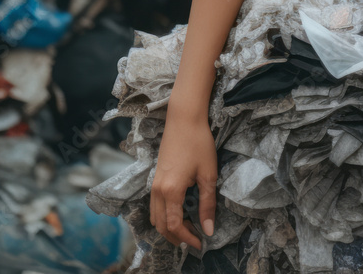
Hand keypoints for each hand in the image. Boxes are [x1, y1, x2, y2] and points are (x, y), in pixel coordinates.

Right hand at [149, 118, 217, 250]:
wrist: (184, 119)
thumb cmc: (198, 143)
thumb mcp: (208, 174)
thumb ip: (207, 204)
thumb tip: (209, 230)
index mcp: (171, 191)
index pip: (175, 226)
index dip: (187, 238)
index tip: (201, 243)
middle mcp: (157, 191)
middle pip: (161, 226)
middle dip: (177, 237)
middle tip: (195, 239)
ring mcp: (153, 184)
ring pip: (155, 217)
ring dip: (169, 228)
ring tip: (188, 228)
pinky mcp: (155, 178)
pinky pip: (154, 206)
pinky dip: (164, 216)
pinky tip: (180, 212)